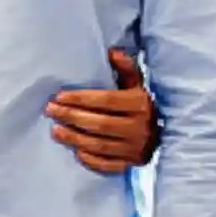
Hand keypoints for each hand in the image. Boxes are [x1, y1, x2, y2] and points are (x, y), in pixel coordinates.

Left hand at [46, 48, 159, 173]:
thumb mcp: (136, 85)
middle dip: (72, 116)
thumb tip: (112, 51)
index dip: (81, 98)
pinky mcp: (132, 165)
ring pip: (100, 145)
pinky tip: (75, 151)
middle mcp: (141, 128)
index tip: (59, 96)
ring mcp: (136, 149)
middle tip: (51, 110)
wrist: (165, 134)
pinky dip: (91, 159)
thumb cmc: (140, 105)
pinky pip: (108, 165)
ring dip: (75, 138)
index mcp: (140, 105)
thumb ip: (125, 68)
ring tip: (55, 130)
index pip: (106, 100)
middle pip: (100, 123)